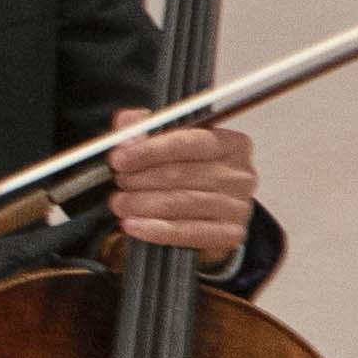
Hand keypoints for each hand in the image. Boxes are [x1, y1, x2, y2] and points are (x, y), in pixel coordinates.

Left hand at [104, 115, 255, 263]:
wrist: (211, 216)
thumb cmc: (190, 175)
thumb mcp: (171, 146)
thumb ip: (147, 129)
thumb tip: (125, 123)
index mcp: (232, 144)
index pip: (188, 141)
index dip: (150, 150)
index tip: (119, 158)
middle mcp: (240, 174)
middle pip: (181, 173)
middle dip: (141, 178)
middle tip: (118, 183)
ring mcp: (238, 206)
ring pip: (181, 202)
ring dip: (143, 204)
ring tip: (119, 204)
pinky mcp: (230, 234)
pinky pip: (186, 232)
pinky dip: (155, 229)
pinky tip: (133, 225)